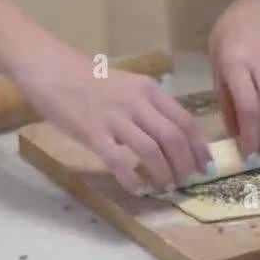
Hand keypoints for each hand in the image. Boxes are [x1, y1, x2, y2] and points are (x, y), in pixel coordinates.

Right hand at [21, 53, 212, 194]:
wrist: (54, 71)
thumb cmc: (92, 81)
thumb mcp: (130, 86)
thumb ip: (150, 108)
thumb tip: (172, 139)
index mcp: (150, 90)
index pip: (185, 121)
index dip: (198, 147)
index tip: (205, 165)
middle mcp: (138, 103)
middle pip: (173, 138)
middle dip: (185, 164)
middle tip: (186, 181)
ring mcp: (115, 118)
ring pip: (151, 151)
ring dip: (162, 174)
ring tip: (165, 186)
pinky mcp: (93, 133)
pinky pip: (118, 161)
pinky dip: (132, 178)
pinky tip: (137, 189)